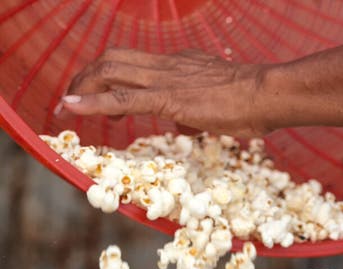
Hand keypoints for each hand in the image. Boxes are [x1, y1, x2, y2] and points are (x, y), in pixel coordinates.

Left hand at [59, 49, 266, 138]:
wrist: (266, 96)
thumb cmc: (251, 104)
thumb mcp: (215, 106)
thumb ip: (194, 111)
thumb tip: (184, 125)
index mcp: (178, 65)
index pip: (133, 63)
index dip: (108, 77)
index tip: (95, 96)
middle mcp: (167, 65)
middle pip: (112, 60)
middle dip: (85, 79)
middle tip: (71, 102)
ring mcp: (165, 79)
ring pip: (110, 71)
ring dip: (82, 88)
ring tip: (66, 108)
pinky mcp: (168, 98)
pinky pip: (122, 98)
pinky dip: (93, 102)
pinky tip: (73, 106)